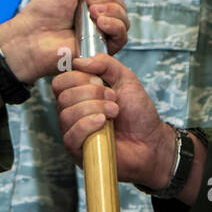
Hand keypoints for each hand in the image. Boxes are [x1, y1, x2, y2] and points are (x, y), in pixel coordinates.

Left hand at [0, 0, 127, 82]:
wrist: (34, 36)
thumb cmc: (44, 10)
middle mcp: (97, 16)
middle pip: (121, 3)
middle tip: (88, 1)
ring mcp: (100, 33)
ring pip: (124, 19)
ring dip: (112, 11)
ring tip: (92, 13)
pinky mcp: (102, 49)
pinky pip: (122, 37)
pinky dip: (115, 26)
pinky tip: (100, 23)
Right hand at [52, 53, 175, 189]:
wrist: (151, 141)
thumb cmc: (138, 113)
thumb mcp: (126, 78)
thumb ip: (106, 63)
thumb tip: (80, 61)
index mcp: (79, 94)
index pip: (61, 81)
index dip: (79, 78)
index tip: (100, 81)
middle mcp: (73, 112)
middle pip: (63, 96)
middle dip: (91, 94)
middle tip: (113, 99)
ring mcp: (74, 131)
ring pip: (66, 115)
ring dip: (94, 109)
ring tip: (114, 112)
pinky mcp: (78, 150)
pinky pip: (71, 135)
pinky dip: (87, 125)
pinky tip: (103, 123)